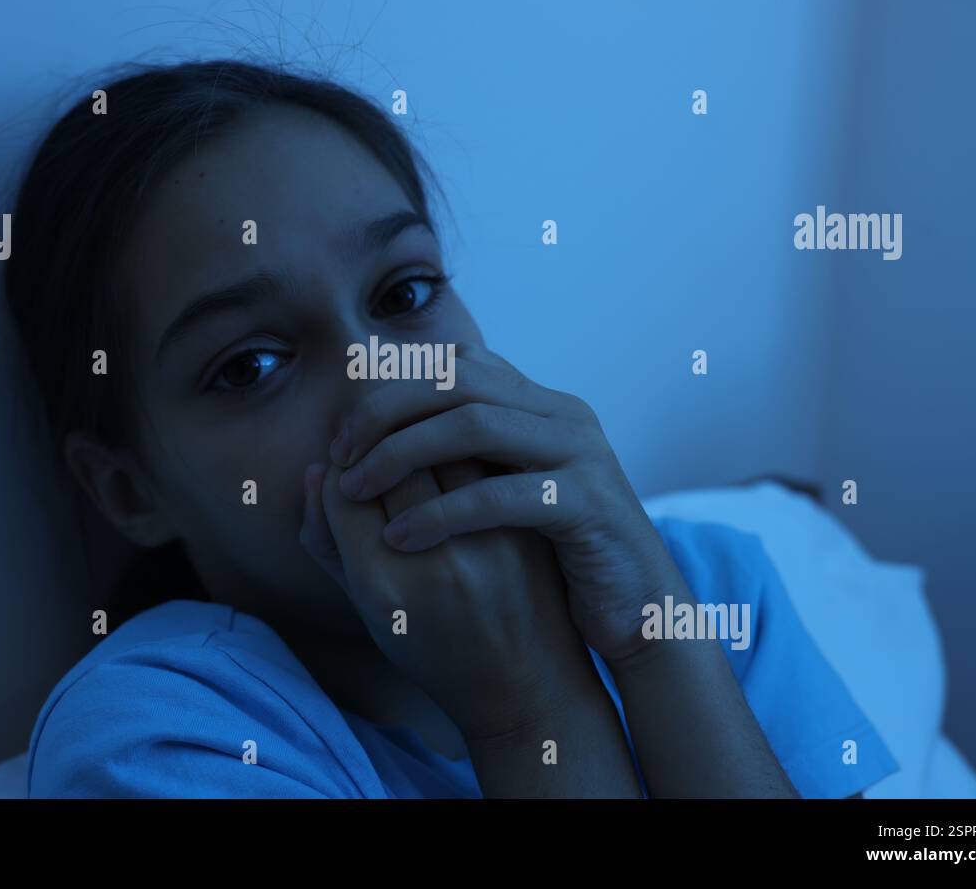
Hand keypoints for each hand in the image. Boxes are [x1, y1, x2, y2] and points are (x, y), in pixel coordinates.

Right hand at [298, 457, 600, 742]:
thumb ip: (327, 542)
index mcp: (383, 588)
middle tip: (379, 447)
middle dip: (377, 446)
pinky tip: (461, 456)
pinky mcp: (525, 531)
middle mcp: (434, 563)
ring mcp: (486, 544)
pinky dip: (467, 450)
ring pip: (443, 449)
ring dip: (423, 436)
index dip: (339, 470)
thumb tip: (316, 469)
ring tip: (416, 442)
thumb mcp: (365, 608)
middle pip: (392, 462)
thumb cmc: (434, 652)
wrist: (526, 687)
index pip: (344, 490)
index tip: (348, 471)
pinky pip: (486, 465)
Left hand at [326, 341, 678, 662]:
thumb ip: (447, 466)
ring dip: (401, 453)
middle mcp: (561, 414)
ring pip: (475, 423)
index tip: (341, 435)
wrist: (637, 611)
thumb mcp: (496, 499)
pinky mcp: (589, 503)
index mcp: (537, 406)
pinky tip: (399, 538)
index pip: (453, 364)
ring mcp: (580, 453)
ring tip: (355, 490)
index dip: (389, 389)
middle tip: (338, 455)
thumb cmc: (552, 561)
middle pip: (456, 379)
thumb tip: (364, 443)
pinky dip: (442, 513)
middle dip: (385, 411)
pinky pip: (502, 494)